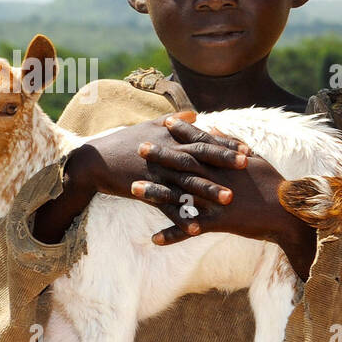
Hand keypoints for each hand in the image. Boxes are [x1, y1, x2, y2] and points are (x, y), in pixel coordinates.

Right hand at [34, 113, 250, 245]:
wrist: (94, 161)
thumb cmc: (124, 142)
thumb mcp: (149, 127)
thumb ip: (175, 122)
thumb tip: (195, 113)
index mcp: (170, 139)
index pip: (202, 140)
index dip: (225, 145)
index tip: (247, 148)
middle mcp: (166, 154)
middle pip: (199, 157)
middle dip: (224, 162)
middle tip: (247, 166)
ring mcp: (156, 172)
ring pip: (186, 182)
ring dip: (208, 191)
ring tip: (228, 200)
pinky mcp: (145, 190)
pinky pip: (167, 206)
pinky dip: (181, 217)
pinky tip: (197, 228)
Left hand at [131, 114, 317, 275]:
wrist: (289, 212)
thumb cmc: (276, 185)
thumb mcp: (256, 160)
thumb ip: (233, 145)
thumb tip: (216, 131)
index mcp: (227, 162)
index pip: (201, 142)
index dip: (183, 131)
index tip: (165, 122)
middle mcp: (218, 178)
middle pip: (184, 164)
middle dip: (161, 155)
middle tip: (140, 148)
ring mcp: (215, 200)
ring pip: (180, 195)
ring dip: (156, 193)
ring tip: (133, 190)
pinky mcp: (218, 222)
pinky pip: (190, 230)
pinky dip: (172, 235)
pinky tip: (154, 239)